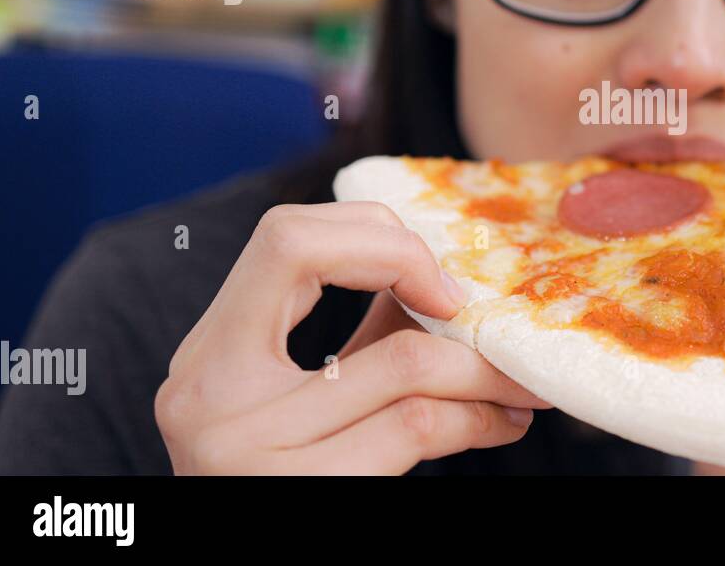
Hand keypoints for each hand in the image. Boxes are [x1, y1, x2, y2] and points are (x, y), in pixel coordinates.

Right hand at [155, 201, 548, 473]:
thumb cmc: (300, 482)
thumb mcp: (311, 402)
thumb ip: (366, 336)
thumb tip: (447, 280)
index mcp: (207, 358)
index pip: (283, 237)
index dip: (372, 236)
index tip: (433, 282)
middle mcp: (206, 393)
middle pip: (311, 256)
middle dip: (415, 263)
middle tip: (479, 313)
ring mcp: (245, 445)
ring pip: (403, 357)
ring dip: (483, 366)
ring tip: (519, 382)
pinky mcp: (301, 488)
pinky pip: (418, 423)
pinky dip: (478, 416)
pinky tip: (502, 422)